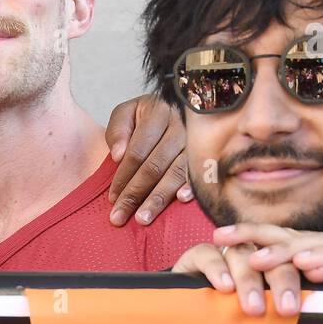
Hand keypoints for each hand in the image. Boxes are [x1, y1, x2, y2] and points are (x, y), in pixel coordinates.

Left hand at [105, 94, 191, 226]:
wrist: (179, 105)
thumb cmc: (147, 115)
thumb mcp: (127, 113)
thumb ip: (117, 130)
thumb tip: (117, 156)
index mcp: (157, 112)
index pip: (137, 151)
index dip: (123, 176)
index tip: (112, 199)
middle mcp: (180, 124)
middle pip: (155, 165)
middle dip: (135, 194)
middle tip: (120, 217)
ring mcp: (197, 139)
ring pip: (176, 172)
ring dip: (159, 198)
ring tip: (143, 218)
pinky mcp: (210, 151)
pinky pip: (201, 171)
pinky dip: (191, 186)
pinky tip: (181, 200)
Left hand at [193, 223, 322, 323]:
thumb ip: (290, 320)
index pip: (285, 243)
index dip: (252, 240)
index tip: (219, 239)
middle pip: (295, 236)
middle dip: (257, 237)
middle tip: (223, 236)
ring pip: (319, 244)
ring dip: (285, 252)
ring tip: (256, 259)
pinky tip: (303, 262)